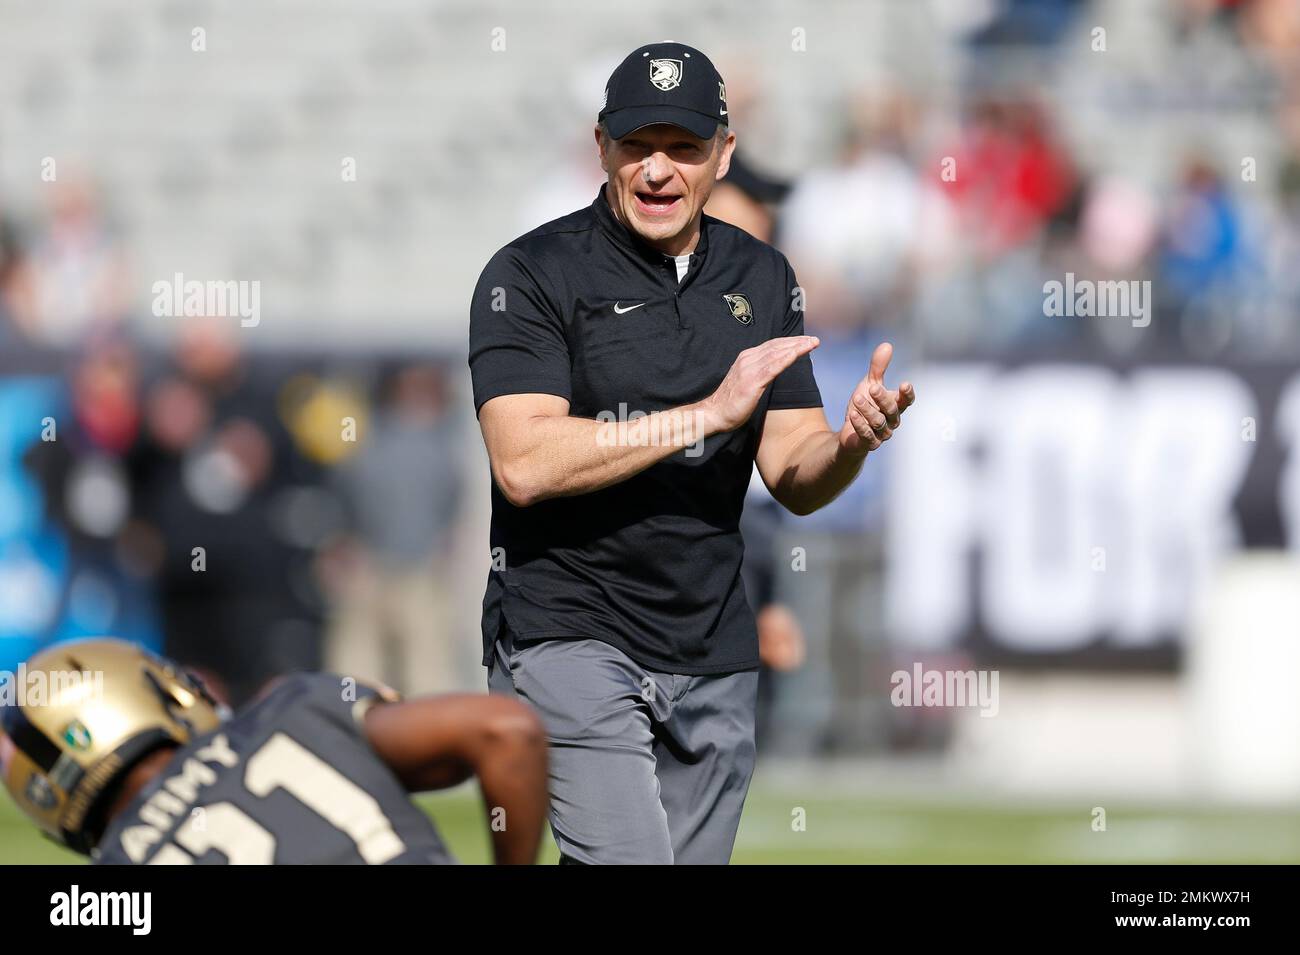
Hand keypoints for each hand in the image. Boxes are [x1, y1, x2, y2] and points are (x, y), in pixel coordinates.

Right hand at [703, 336, 819, 432]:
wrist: (714, 413)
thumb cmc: (731, 402)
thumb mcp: (746, 381)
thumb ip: (759, 372)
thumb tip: (775, 369)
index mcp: (746, 358)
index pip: (772, 345)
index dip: (790, 341)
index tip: (805, 340)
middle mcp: (748, 360)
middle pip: (777, 346)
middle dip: (797, 342)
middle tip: (815, 340)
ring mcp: (749, 370)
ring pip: (777, 354)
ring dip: (796, 347)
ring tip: (812, 344)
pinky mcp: (752, 382)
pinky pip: (773, 368)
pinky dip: (786, 359)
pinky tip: (798, 354)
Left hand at [839, 342, 914, 456]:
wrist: (850, 432)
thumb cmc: (865, 406)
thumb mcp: (869, 384)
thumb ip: (878, 367)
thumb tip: (887, 345)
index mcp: (896, 405)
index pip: (907, 400)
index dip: (907, 394)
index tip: (905, 384)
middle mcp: (892, 420)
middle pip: (892, 410)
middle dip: (882, 398)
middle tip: (872, 388)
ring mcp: (882, 434)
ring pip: (879, 422)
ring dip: (868, 410)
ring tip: (856, 399)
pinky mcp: (869, 444)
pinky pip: (867, 435)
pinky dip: (860, 425)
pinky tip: (852, 415)